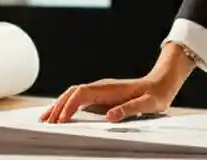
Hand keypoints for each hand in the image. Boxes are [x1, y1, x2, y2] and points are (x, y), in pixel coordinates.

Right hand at [39, 76, 178, 123]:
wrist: (160, 84)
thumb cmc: (154, 95)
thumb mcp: (147, 104)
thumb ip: (129, 109)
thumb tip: (110, 116)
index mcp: (108, 88)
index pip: (81, 94)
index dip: (69, 106)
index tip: (61, 120)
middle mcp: (101, 87)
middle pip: (72, 93)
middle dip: (57, 106)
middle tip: (45, 122)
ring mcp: (99, 91)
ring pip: (73, 95)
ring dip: (59, 106)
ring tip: (46, 119)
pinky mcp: (101, 96)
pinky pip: (78, 100)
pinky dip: (67, 106)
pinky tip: (61, 115)